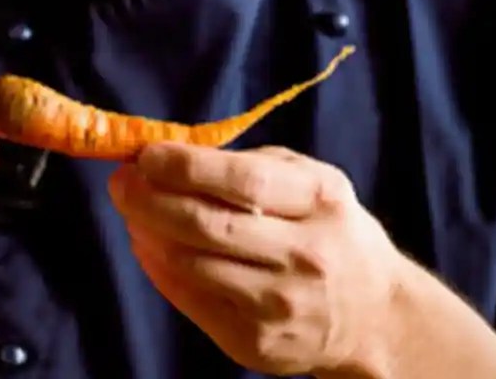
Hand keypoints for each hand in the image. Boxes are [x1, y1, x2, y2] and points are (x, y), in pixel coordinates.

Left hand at [107, 144, 404, 377]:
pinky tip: (149, 245)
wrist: (375, 315)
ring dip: (147, 233)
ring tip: (132, 211)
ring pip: (191, 265)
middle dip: (149, 199)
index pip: (243, 182)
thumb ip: (249, 165)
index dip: (185, 166)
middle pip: (206, 226)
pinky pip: (190, 300)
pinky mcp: (256, 341)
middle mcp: (305, 255)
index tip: (147, 154)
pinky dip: (159, 269)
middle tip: (120, 183)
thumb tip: (170, 155)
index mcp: (320, 201)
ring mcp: (280, 304)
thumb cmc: (330, 230)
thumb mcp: (311, 182)